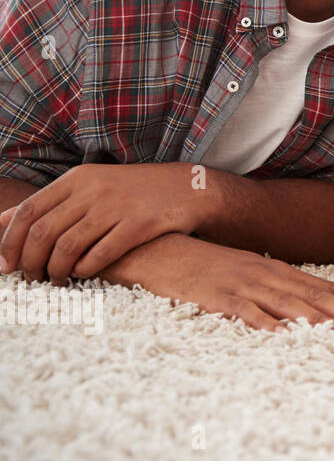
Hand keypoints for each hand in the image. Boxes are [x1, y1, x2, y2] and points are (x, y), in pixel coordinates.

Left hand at [1, 162, 210, 283]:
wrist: (188, 188)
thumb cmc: (133, 192)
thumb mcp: (89, 187)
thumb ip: (48, 203)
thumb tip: (1, 221)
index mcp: (77, 179)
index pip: (28, 212)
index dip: (10, 242)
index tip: (6, 266)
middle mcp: (94, 190)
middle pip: (43, 233)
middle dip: (30, 263)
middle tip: (32, 279)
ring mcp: (117, 207)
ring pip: (67, 247)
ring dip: (55, 272)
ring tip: (57, 281)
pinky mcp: (140, 224)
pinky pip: (100, 255)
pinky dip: (85, 270)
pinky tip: (84, 275)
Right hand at [99, 233, 333, 331]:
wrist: (159, 247)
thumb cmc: (204, 265)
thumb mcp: (245, 274)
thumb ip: (273, 290)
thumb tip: (302, 310)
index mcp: (277, 270)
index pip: (326, 287)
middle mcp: (268, 274)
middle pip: (318, 295)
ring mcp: (244, 283)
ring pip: (290, 303)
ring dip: (322, 319)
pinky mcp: (218, 295)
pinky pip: (246, 311)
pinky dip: (266, 323)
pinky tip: (285, 336)